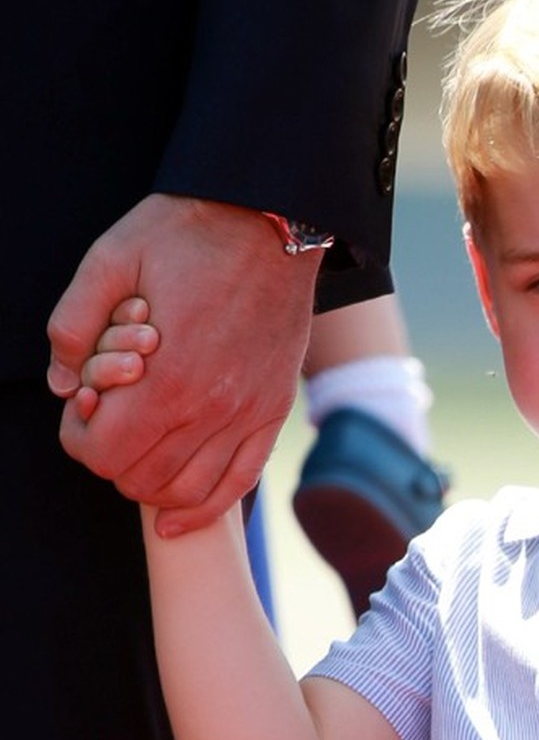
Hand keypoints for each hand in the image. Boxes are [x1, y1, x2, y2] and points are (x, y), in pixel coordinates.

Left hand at [48, 193, 320, 534]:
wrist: (273, 220)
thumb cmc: (188, 234)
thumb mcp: (109, 258)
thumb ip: (73, 325)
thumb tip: (64, 384)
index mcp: (166, 377)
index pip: (104, 454)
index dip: (79, 439)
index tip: (84, 410)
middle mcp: (209, 410)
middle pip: (140, 480)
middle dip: (111, 459)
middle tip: (109, 423)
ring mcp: (246, 416)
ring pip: (184, 492)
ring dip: (151, 484)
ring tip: (140, 451)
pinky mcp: (272, 413)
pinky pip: (236, 485)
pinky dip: (202, 510)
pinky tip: (176, 519)